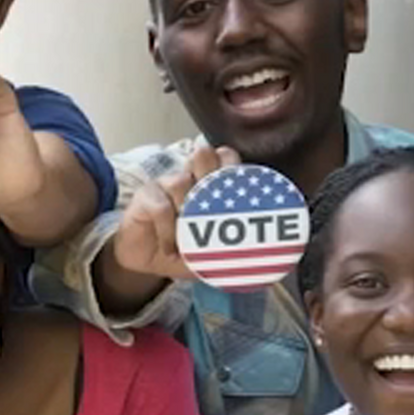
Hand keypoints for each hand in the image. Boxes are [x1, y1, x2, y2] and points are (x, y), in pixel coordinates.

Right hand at [110, 145, 242, 281]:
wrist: (145, 260)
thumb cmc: (181, 250)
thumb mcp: (211, 253)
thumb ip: (234, 250)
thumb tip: (268, 258)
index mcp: (207, 183)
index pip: (225, 157)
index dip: (233, 166)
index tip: (241, 190)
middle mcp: (187, 177)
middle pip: (203, 154)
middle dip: (211, 173)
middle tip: (215, 203)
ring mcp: (165, 184)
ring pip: (181, 181)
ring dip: (187, 211)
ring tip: (189, 238)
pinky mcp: (145, 197)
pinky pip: (161, 207)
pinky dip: (168, 231)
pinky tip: (171, 248)